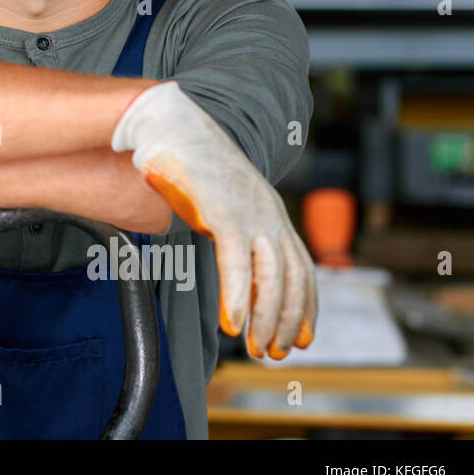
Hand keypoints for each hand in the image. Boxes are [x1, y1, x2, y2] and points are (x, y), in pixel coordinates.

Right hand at [111, 81, 316, 359]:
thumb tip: (230, 259)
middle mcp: (269, 213)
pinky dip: (237, 296)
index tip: (300, 339)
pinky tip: (233, 323)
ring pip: (271, 276)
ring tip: (255, 346)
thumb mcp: (219, 200)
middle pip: (291, 278)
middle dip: (287, 320)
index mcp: (270, 212)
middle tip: (273, 353)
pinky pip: (237, 261)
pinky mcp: (224, 209)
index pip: (301, 268)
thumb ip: (231, 227)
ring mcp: (250, 211)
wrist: (170, 121)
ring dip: (266, 317)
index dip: (304, 306)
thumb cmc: (187, 162)